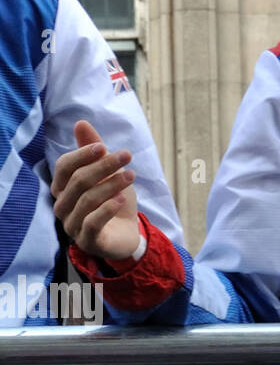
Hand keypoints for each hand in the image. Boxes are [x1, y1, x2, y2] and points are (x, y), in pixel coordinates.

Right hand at [51, 120, 139, 261]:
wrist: (125, 234)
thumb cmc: (112, 200)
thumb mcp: (107, 173)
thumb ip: (93, 151)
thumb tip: (81, 123)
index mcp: (63, 187)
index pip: (64, 167)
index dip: (82, 155)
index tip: (104, 146)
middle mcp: (62, 206)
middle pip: (78, 181)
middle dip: (103, 166)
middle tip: (127, 155)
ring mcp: (72, 225)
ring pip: (87, 200)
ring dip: (111, 184)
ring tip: (131, 175)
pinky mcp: (87, 241)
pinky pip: (92, 224)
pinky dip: (107, 209)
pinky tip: (121, 198)